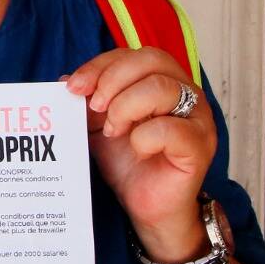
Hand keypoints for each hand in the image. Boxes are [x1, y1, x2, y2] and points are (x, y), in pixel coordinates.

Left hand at [65, 47, 214, 255]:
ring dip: (126, 107)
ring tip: (114, 131)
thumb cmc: (129, 164)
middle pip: (152, 60)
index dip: (101, 65)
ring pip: (161, 88)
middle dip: (113, 80)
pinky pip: (170, 128)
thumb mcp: (100, 126)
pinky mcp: (199, 145)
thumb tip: (65, 80)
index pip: (134, 54)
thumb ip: (88, 101)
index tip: (74, 86)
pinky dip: (144, 137)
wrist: (146, 209)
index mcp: (164, 80)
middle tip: (94, 108)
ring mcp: (198, 118)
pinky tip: (139, 150)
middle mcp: (186, 92)